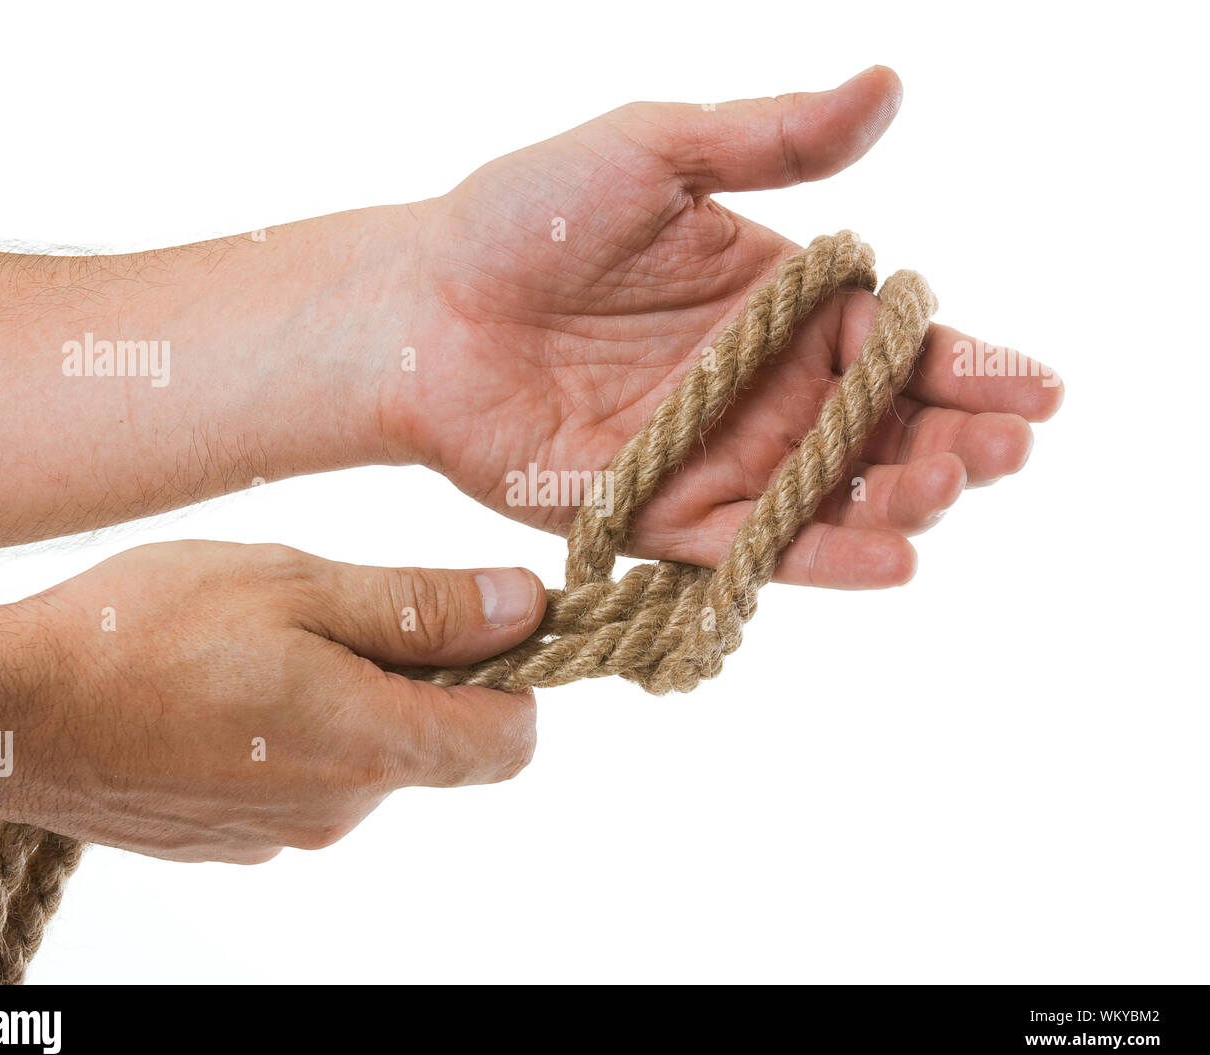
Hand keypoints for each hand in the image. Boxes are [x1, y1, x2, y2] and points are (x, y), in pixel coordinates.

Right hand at [0, 542, 544, 860]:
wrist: (13, 716)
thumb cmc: (149, 634)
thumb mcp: (299, 587)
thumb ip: (421, 608)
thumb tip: (525, 610)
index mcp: (371, 747)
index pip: (513, 741)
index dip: (516, 676)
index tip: (477, 621)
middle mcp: (343, 810)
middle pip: (441, 745)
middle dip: (423, 676)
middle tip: (343, 612)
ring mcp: (290, 833)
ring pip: (373, 758)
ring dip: (355, 698)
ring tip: (271, 644)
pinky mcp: (243, 838)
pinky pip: (312, 781)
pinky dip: (301, 733)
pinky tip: (236, 689)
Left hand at [389, 67, 1063, 588]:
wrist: (424, 307)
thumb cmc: (527, 218)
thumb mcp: (654, 154)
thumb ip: (770, 139)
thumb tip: (889, 85)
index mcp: (781, 307)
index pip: (898, 345)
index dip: (970, 367)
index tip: (1037, 390)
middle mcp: (763, 390)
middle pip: (882, 430)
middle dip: (952, 443)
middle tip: (1000, 449)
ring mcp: (717, 459)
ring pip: (832, 496)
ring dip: (900, 501)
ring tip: (941, 489)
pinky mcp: (661, 518)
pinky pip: (751, 548)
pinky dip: (819, 558)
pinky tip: (890, 561)